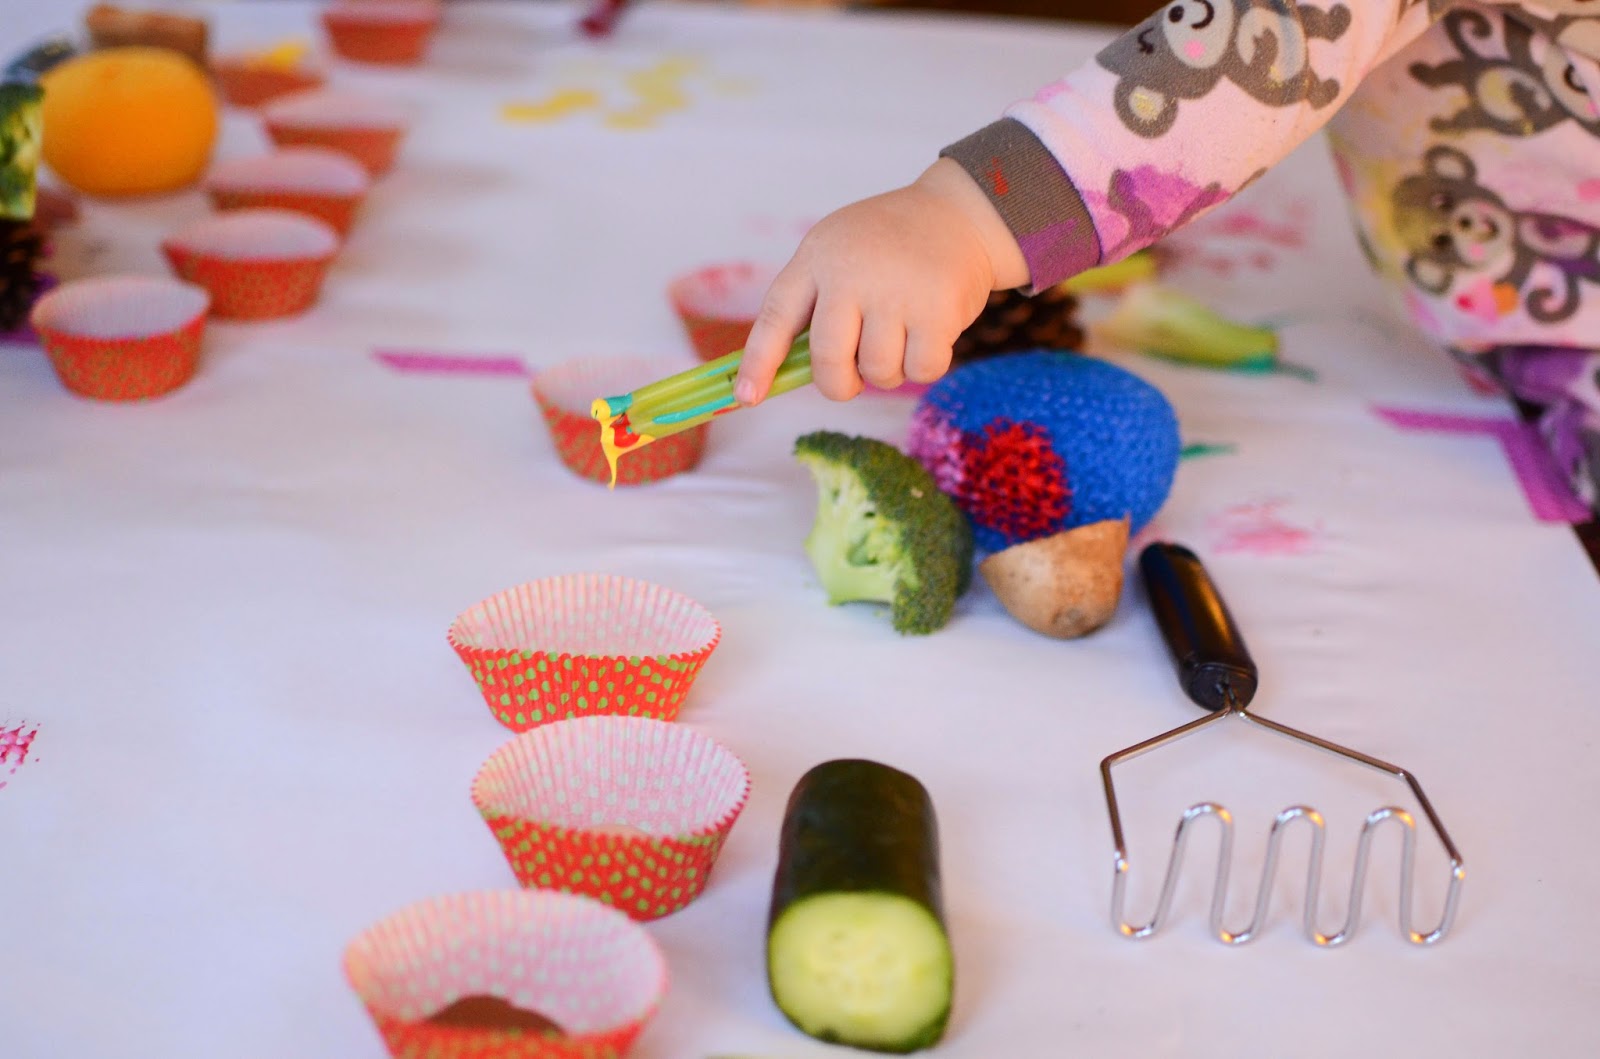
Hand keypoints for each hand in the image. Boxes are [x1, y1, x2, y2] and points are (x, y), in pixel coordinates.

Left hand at [733, 158, 1028, 403]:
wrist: (958, 214)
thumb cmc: (888, 246)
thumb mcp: (837, 253)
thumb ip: (811, 305)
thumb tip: (784, 374)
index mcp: (817, 258)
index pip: (776, 317)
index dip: (759, 363)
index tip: (746, 396)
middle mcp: (852, 272)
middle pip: (828, 360)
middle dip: (838, 383)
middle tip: (852, 377)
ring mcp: (896, 291)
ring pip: (877, 372)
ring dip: (887, 372)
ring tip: (899, 338)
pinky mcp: (938, 309)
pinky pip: (921, 371)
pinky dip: (924, 366)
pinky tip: (928, 335)